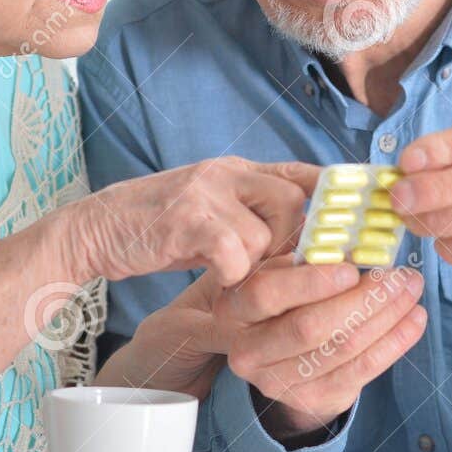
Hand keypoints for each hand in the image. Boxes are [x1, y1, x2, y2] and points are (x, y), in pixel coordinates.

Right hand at [62, 158, 318, 285]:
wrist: (94, 229)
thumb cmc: (156, 228)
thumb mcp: (209, 210)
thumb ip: (249, 214)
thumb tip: (303, 236)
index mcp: (236, 169)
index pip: (301, 171)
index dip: (334, 194)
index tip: (357, 218)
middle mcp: (225, 173)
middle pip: (293, 200)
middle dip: (294, 242)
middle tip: (278, 269)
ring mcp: (205, 193)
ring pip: (264, 235)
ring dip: (255, 267)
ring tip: (235, 278)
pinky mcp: (187, 220)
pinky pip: (235, 254)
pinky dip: (232, 276)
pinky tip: (216, 281)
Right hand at [213, 256, 426, 441]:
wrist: (274, 355)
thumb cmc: (283, 297)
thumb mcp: (278, 270)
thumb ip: (304, 257)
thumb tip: (353, 239)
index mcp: (234, 309)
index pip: (266, 294)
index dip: (310, 282)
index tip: (352, 269)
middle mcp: (246, 351)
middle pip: (309, 327)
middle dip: (363, 299)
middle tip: (400, 276)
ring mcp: (277, 382)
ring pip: (341, 349)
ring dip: (387, 318)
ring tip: (412, 291)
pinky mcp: (310, 399)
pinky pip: (361, 371)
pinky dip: (394, 343)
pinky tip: (414, 320)